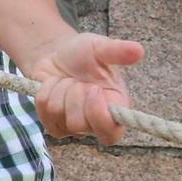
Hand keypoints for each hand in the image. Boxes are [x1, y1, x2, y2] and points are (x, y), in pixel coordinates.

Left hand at [26, 32, 143, 143]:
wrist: (58, 55)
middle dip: (74, 95)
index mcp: (116, 108)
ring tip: (68, 79)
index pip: (112, 133)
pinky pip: (43, 110)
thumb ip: (118, 51)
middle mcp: (96, 122)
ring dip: (60, 89)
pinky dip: (46, 90)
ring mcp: (72, 126)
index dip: (99, 115)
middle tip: (79, 80)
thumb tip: (138, 50)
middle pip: (78, 124)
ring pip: (58, 114)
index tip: (93, 89)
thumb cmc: (85, 54)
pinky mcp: (53, 124)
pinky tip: (55, 84)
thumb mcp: (100, 47)